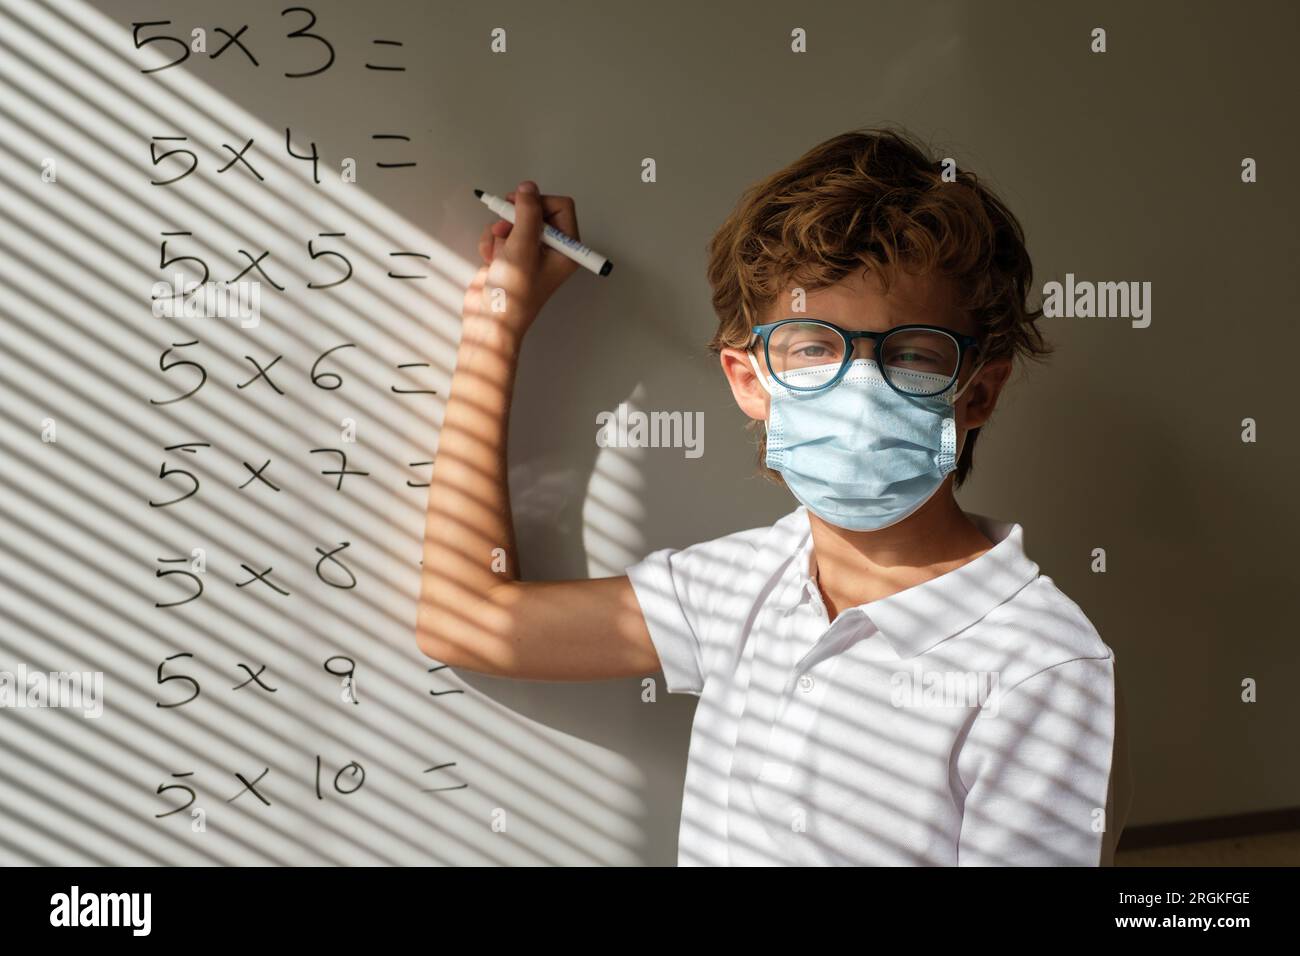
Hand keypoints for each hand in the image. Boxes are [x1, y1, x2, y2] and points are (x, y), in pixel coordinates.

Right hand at [464, 180, 581, 336]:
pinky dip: (491, 243)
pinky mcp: (509, 256)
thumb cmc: (513, 290)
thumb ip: (527, 212)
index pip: (561, 206)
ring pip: (513, 221)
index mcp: (567, 248)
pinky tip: (489, 259)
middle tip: (503, 227)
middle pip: (535, 210)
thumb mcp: (523, 246)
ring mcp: (529, 252)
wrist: (489, 320)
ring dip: (499, 232)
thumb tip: (528, 186)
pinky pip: (499, 234)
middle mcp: (551, 249)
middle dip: (515, 217)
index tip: (520, 207)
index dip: (539, 202)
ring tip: (496, 253)